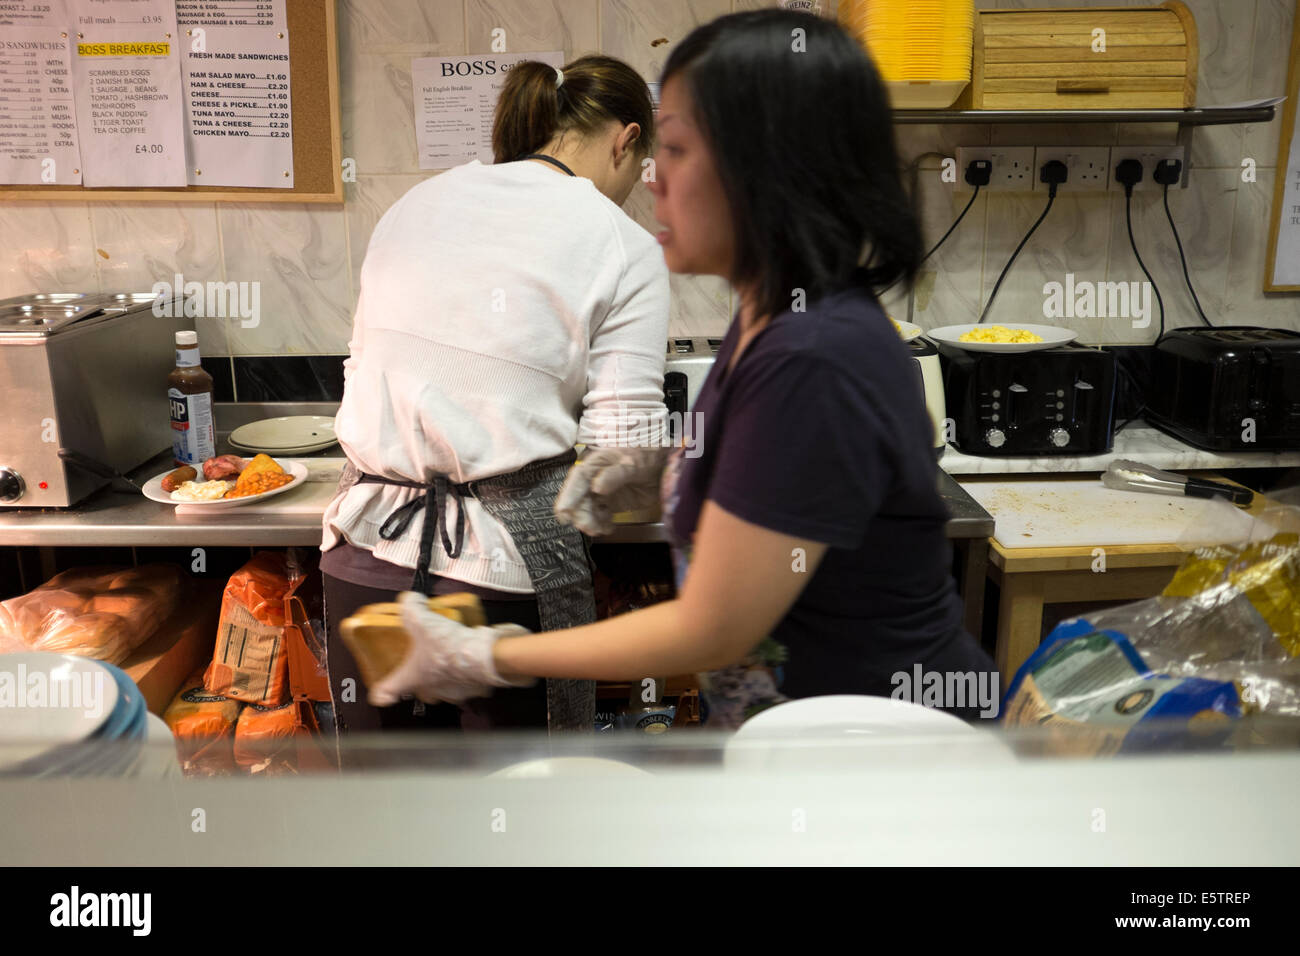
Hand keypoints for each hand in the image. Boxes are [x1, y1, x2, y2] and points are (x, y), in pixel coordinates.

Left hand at [368, 592, 535, 706]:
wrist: (484, 657)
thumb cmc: (447, 646)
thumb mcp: (422, 620)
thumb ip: (410, 607)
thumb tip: (409, 599)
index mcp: (411, 679)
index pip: (384, 694)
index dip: (382, 689)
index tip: (383, 686)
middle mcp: (430, 693)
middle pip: (419, 688)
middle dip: (422, 674)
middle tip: (427, 656)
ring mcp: (454, 695)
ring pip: (445, 686)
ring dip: (447, 672)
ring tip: (452, 652)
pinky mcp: (475, 692)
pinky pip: (468, 682)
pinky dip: (469, 670)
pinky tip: (471, 655)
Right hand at [554, 446, 668, 535]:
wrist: (661, 464)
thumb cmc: (643, 456)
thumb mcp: (631, 463)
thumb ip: (614, 474)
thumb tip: (596, 487)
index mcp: (594, 464)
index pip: (576, 480)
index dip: (567, 497)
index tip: (563, 513)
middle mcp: (593, 479)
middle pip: (580, 500)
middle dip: (582, 515)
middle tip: (589, 528)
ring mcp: (601, 493)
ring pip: (588, 511)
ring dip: (591, 523)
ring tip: (601, 529)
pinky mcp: (610, 504)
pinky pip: (600, 517)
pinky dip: (601, 525)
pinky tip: (608, 528)